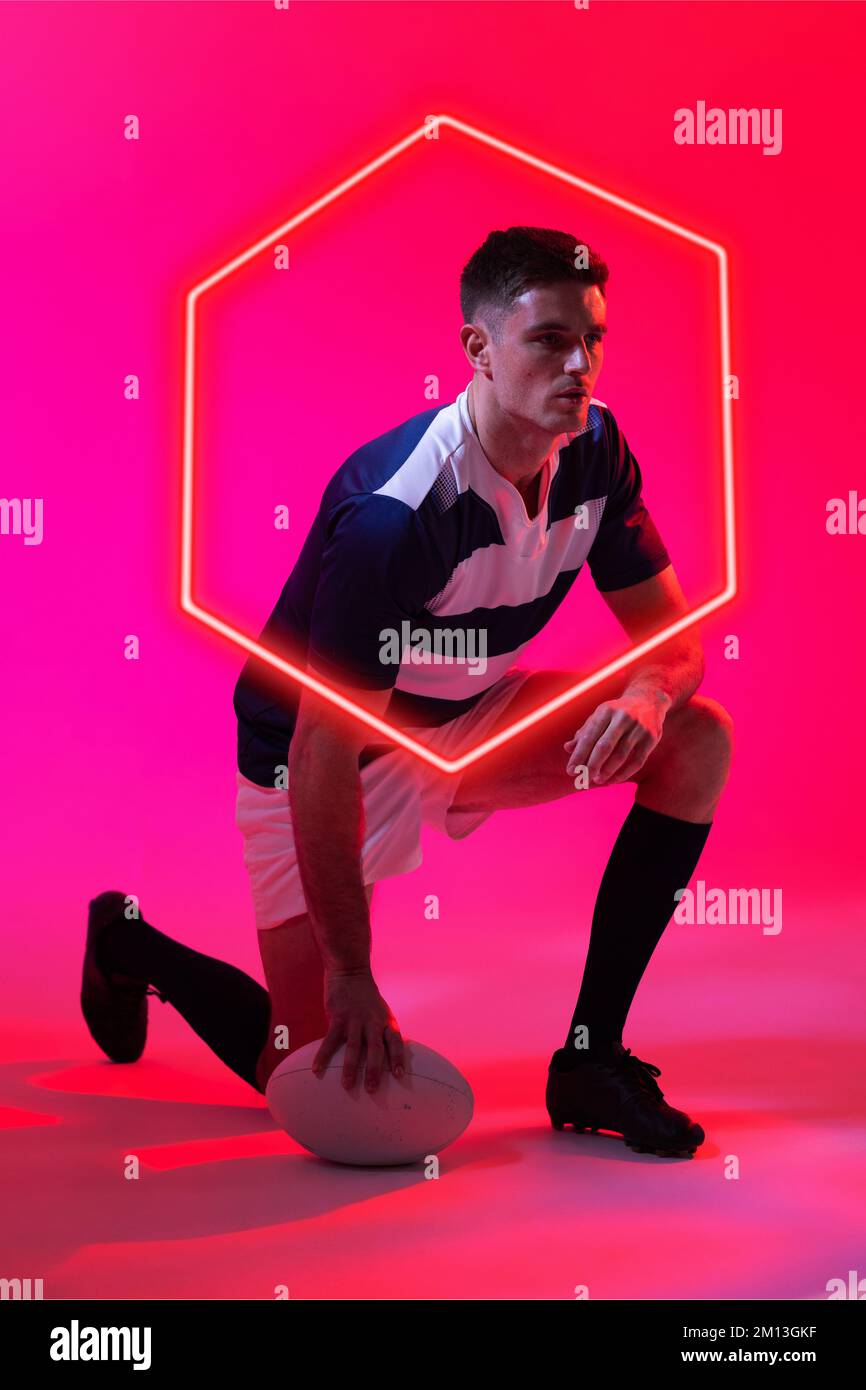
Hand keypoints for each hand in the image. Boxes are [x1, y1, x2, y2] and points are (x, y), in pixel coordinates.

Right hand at [314, 967, 404, 1091]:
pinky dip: (323, 1056)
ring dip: (351, 1068)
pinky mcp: (338, 1017)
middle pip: (376, 1049)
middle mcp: (373, 1022)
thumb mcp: (382, 1012)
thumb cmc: (367, 997)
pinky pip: (330, 1041)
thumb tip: (387, 1057)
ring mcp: (355, 1020)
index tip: (399, 1076)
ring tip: (347, 1086)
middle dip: (375, 1070)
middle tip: (372, 1090)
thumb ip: (383, 1031)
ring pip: (354, 1048)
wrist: (350, 972)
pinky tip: (317, 1070)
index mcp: (386, 1021)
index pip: (395, 1041)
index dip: (398, 1058)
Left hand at [564, 690, 669, 786]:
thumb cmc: (617, 712)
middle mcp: (623, 717)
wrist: (648, 700)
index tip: (571, 771)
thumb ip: (584, 732)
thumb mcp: (600, 716)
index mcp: (606, 711)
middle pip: (604, 746)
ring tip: (597, 781)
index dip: (579, 755)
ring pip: (621, 755)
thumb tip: (568, 748)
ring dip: (607, 771)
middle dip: (592, 765)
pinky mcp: (651, 738)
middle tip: (583, 780)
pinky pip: (637, 761)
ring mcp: (639, 727)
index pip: (589, 736)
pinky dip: (624, 773)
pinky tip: (614, 780)